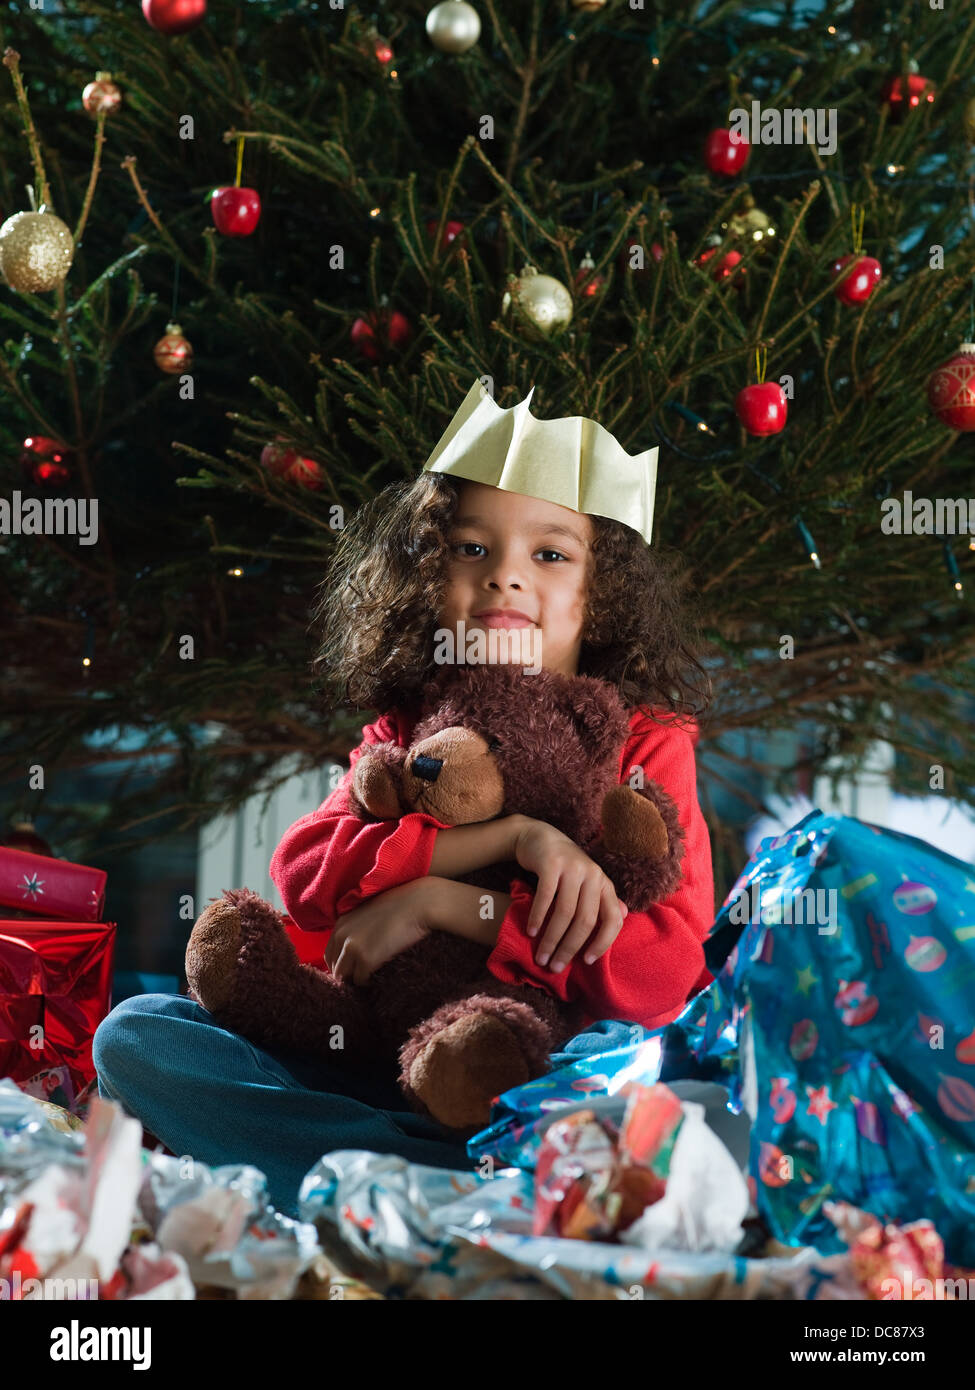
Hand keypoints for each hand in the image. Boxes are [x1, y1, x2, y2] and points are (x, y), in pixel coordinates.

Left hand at [326, 879, 430, 984]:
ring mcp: (352, 948)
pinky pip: (360, 981)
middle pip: (335, 967)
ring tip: (370, 977)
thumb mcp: (369, 912)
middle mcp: (341, 935)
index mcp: (340, 923)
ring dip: (356, 980)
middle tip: (362, 977)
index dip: (341, 964)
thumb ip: (356, 927)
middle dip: (346, 974)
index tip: (353, 969)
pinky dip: (368, 982)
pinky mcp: (366, 960)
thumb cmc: (400, 906)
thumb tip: (355, 948)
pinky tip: (378, 976)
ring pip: (345, 977)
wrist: (419, 904)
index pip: (330, 953)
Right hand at [512, 819, 626, 972]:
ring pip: (565, 912)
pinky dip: (538, 917)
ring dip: (551, 938)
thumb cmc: (564, 868)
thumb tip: (622, 917)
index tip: (587, 962)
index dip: (603, 943)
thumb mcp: (587, 882)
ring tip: (541, 956)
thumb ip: (602, 900)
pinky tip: (531, 932)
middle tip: (555, 966)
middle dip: (570, 948)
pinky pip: (545, 897)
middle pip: (585, 920)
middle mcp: (593, 875)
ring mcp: (573, 868)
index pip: (612, 919)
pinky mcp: (551, 863)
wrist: (540, 837)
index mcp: (604, 884)